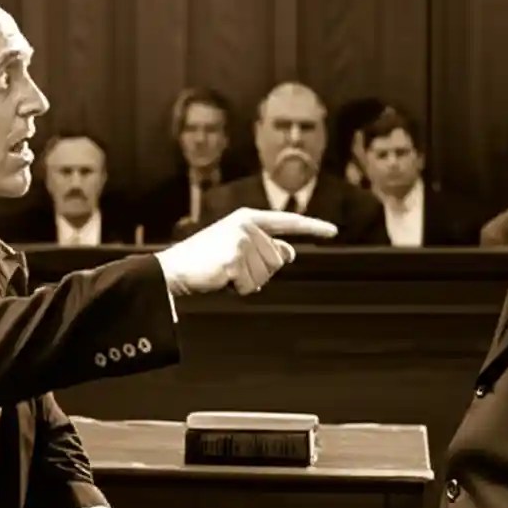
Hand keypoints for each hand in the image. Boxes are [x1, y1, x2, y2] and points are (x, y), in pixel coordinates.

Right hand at [154, 207, 337, 294]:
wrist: (174, 269)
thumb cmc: (206, 260)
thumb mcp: (239, 248)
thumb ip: (265, 247)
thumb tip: (290, 252)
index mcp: (249, 218)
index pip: (287, 222)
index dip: (312, 227)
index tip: (333, 231)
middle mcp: (247, 225)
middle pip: (278, 260)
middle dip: (259, 271)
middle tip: (231, 267)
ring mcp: (241, 241)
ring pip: (266, 274)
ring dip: (248, 281)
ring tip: (225, 272)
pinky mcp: (234, 259)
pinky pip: (251, 286)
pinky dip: (238, 289)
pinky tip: (221, 279)